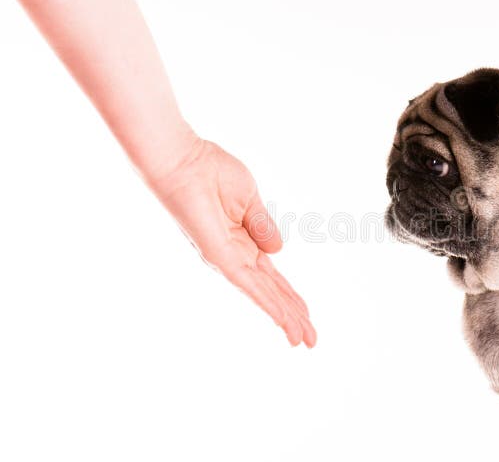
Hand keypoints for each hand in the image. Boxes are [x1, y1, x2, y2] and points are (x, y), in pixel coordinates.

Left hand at [149, 136, 315, 347]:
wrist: (184, 161)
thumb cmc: (211, 172)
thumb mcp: (250, 199)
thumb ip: (265, 226)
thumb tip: (279, 251)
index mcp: (243, 242)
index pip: (271, 277)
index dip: (290, 296)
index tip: (307, 315)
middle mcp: (234, 256)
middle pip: (270, 292)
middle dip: (292, 316)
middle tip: (311, 340)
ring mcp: (226, 259)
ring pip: (262, 295)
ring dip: (285, 317)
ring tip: (304, 339)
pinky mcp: (219, 256)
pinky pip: (248, 284)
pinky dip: (267, 303)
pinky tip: (282, 319)